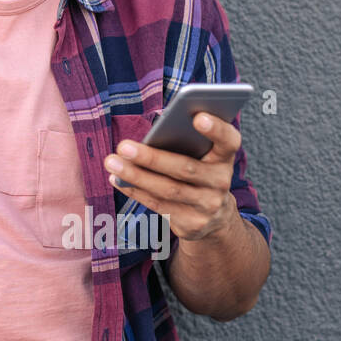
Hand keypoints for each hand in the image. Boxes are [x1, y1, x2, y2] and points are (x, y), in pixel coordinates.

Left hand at [103, 113, 240, 241]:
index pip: (229, 141)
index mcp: (224, 158)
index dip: (217, 129)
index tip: (198, 116)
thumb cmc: (199, 173)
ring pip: (168, 190)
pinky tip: (116, 179)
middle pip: (185, 168)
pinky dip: (134, 190)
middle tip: (122, 145)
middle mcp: (220, 182)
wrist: (216, 219)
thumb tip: (149, 137)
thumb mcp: (202, 158)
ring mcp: (207, 206)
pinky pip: (158, 205)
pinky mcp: (191, 224)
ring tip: (111, 162)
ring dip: (135, 176)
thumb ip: (186, 144)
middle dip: (151, 158)